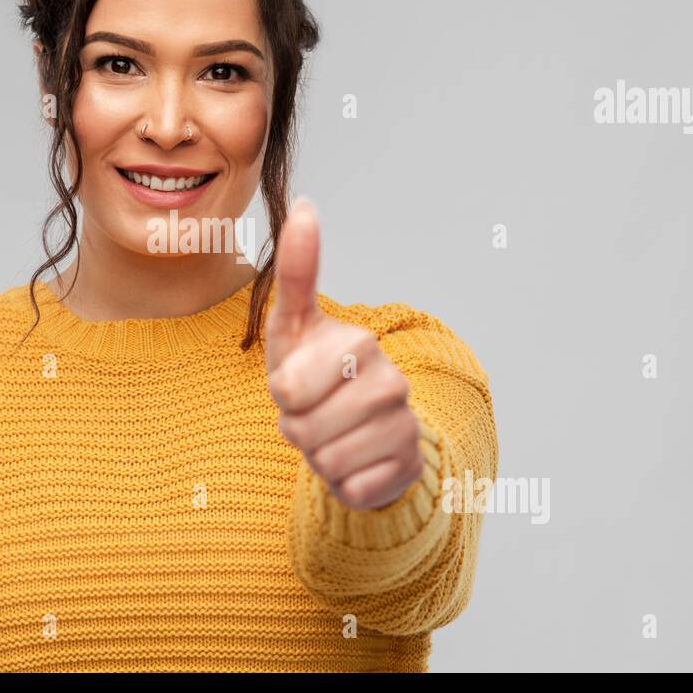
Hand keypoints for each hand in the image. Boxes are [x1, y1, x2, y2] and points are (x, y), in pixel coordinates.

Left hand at [265, 197, 424, 510]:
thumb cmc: (317, 375)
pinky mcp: (409, 465)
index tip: (297, 383)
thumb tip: (307, 203)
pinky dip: (343, 485)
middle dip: (297, 430)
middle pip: (303, 428)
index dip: (283, 395)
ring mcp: (404, 423)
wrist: (362, 434)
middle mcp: (389, 379)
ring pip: (326, 461)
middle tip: (313, 415)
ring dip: (318, 457)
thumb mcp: (294, 326)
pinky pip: (351, 489)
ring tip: (333, 437)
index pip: (288, 388)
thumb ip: (298, 269)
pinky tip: (357, 463)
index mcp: (356, 342)